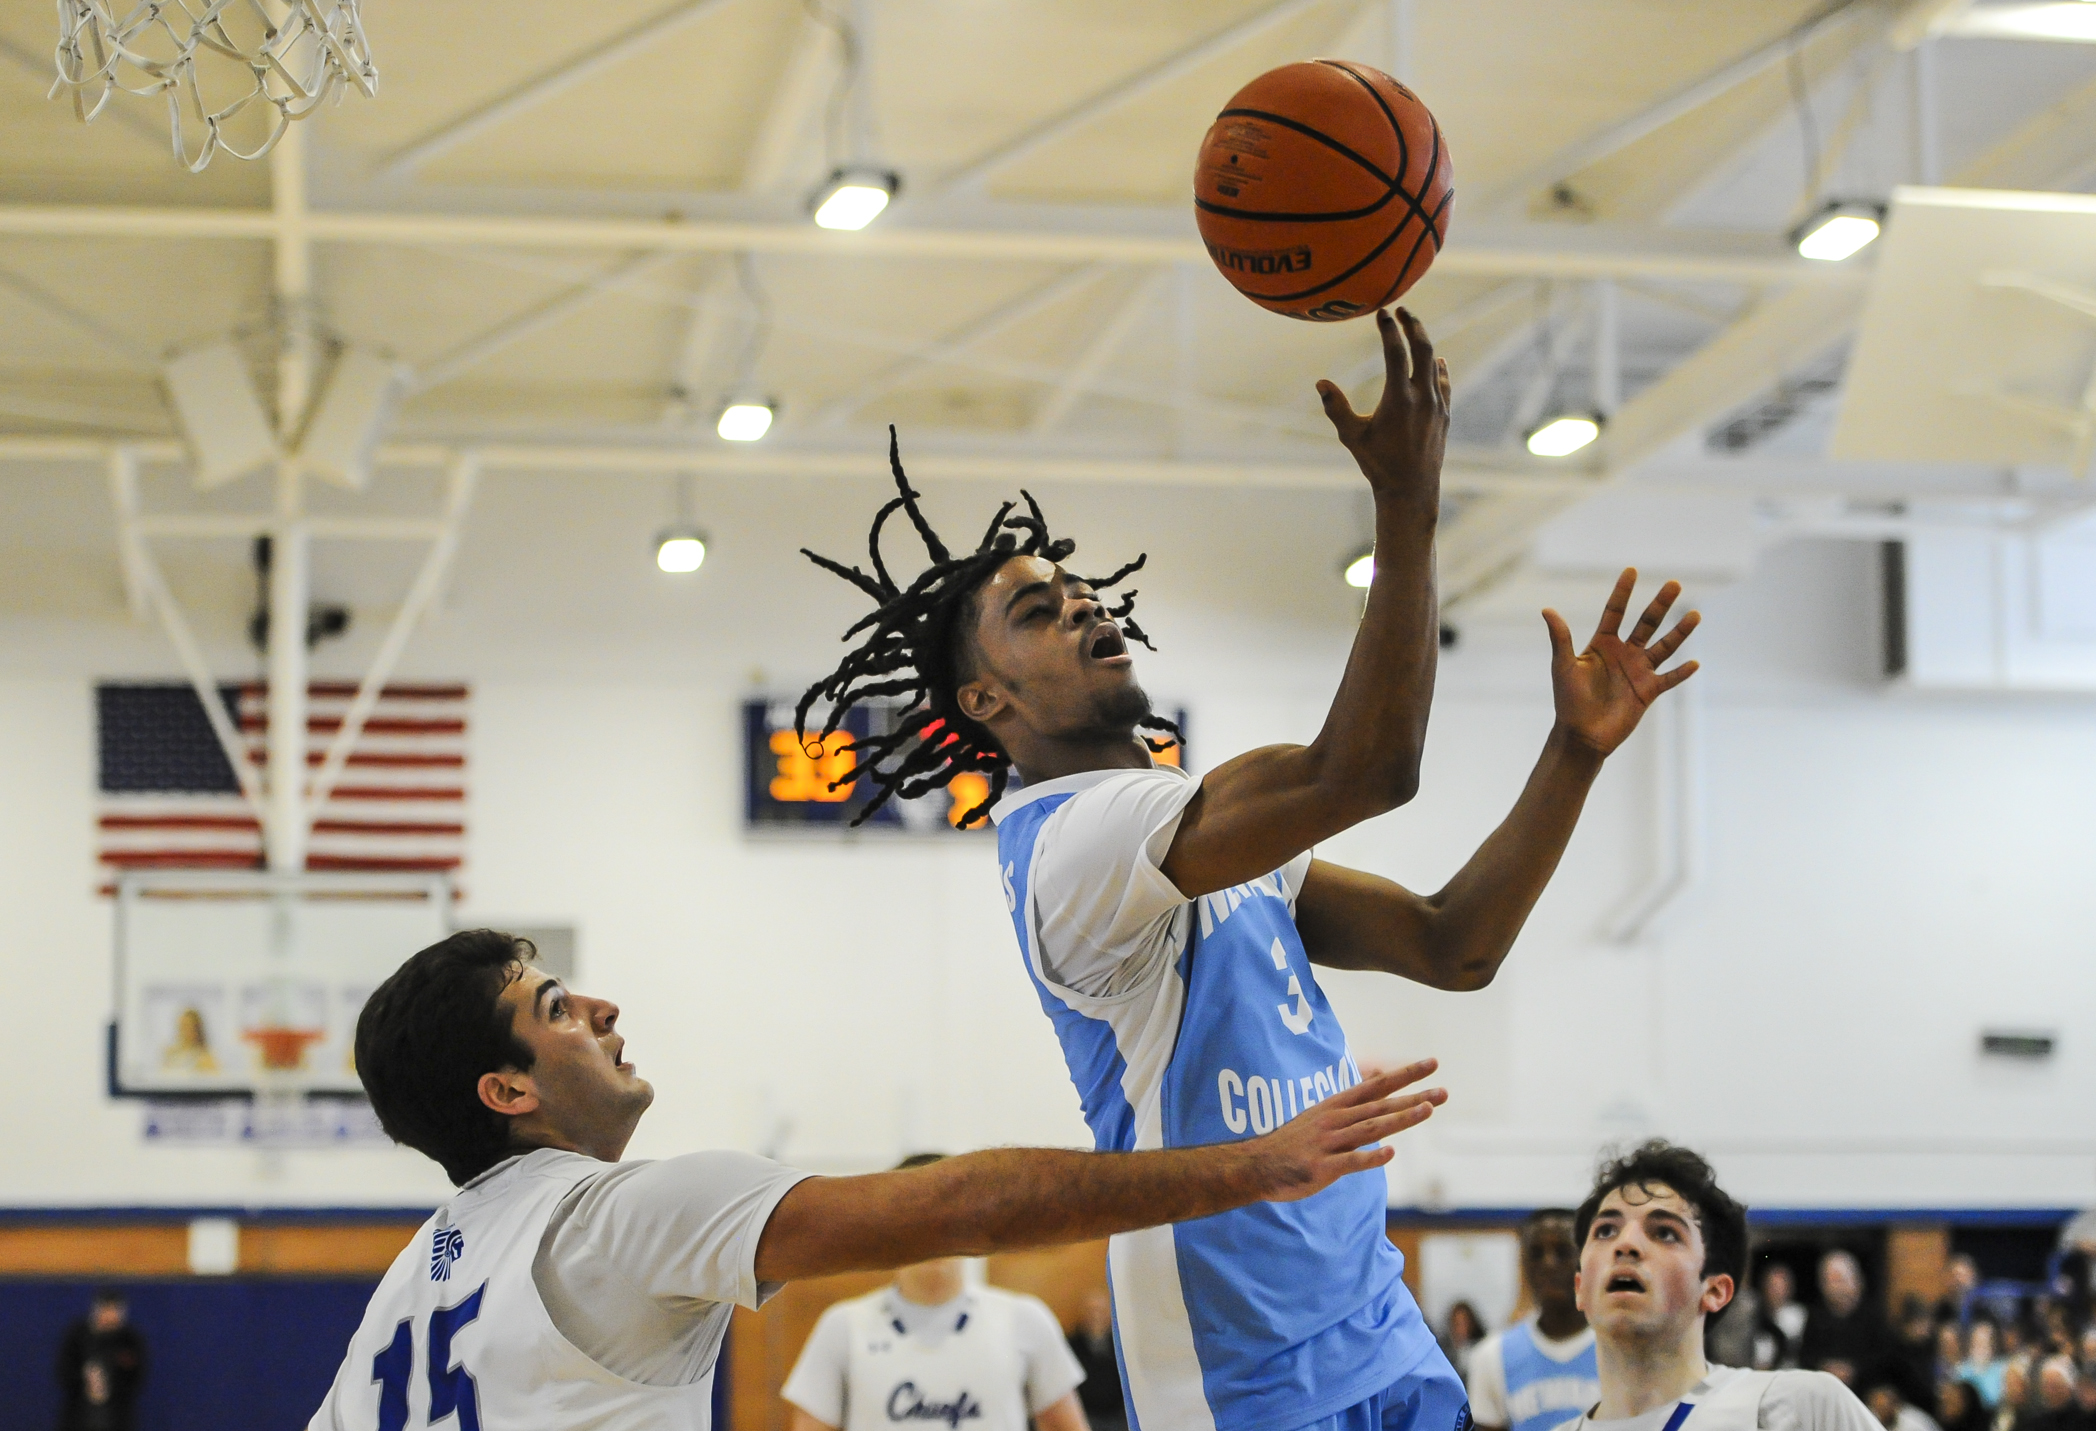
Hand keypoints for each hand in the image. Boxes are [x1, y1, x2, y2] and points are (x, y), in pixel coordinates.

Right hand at [1248, 1057, 1444, 1201]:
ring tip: (1427, 1110)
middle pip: (1381, 1105)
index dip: (1405, 1074)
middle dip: (1414, 1096)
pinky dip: (1371, 1157)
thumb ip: (1351, 1106)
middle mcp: (1336, 1119)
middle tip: (1444, 1091)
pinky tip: (1390, 1153)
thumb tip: (1377, 1087)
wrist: (1257, 1165)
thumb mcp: (1321, 1116)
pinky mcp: (1322, 1167)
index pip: (1377, 1084)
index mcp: (1337, 1106)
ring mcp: (1329, 1143)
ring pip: (1371, 1128)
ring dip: (1400, 1119)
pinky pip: (1350, 1162)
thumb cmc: (1293, 1142)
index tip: (1432, 1063)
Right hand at [1316, 307, 1449, 508]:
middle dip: (1413, 326)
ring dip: (1425, 343)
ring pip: (1434, 364)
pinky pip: (1443, 383)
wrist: (1412, 490)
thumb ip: (1336, 408)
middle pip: (1422, 349)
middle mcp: (1421, 397)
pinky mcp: (1444, 415)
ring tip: (1415, 328)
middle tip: (1403, 310)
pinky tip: (1437, 360)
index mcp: (1398, 399)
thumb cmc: (1377, 464)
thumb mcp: (1351, 437)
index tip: (1383, 312)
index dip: (1389, 330)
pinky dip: (1439, 368)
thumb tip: (1321, 383)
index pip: (1395, 353)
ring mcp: (1436, 405)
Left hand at [1544, 568, 1700, 757]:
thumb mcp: (1563, 666)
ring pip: (1664, 647)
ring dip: (1680, 632)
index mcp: (1602, 644)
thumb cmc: (1568, 700)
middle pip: (1646, 623)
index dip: (1622, 592)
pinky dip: (1681, 673)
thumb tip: (1546, 610)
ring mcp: (1638, 671)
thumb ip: (1560, 638)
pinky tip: (1695, 663)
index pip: (1615, 612)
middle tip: (1674, 583)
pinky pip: (1668, 679)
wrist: (1581, 735)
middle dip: (1660, 604)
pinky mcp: (1648, 692)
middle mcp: (1624, 653)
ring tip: (1695, 614)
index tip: (1632, 570)